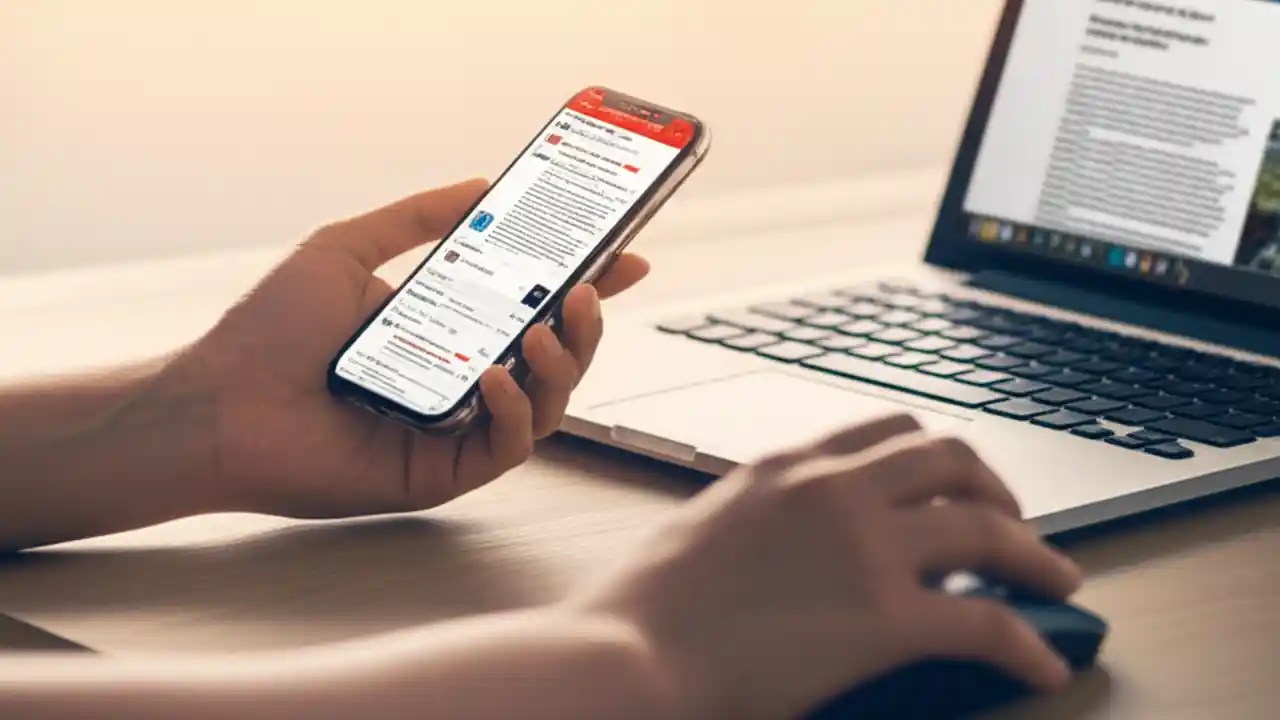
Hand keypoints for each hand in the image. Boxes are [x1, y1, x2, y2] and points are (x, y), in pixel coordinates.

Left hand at [177, 179, 649, 517]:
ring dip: (561, 366)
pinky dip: (514, 410)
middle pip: (554, 362)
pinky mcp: (440, 474)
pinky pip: (504, 447)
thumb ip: (416, 217)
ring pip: (545, 407)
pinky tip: (494, 376)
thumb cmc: (269, 332)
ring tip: (547, 329)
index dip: (584, 287)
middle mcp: (460, 384)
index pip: (533, 312)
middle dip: (585, 327)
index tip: (622, 257)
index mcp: (447, 334)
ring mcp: (453, 431)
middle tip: (588, 292)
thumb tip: (481, 184)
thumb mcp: (346, 250)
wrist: (218, 402)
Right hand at [566, 415, 1083, 719]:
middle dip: (997, 488)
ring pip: (988, 527)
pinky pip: (989, 621)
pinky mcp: (888, 617)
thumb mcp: (710, 525)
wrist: (629, 653)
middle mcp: (836, 488)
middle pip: (952, 458)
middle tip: (1014, 525)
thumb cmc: (647, 603)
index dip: (937, 456)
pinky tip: (1042, 662)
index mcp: (789, 464)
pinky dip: (1029, 642)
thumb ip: (765, 513)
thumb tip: (800, 539)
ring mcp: (866, 547)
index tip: (955, 482)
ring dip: (1037, 554)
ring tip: (1057, 578)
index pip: (889, 430)